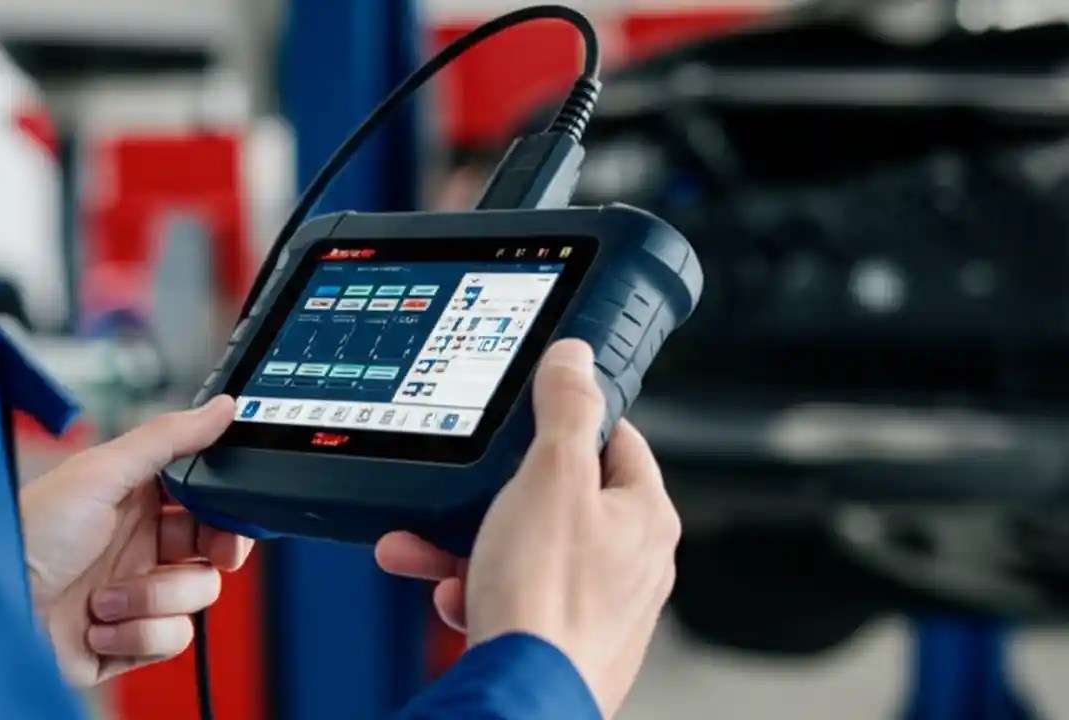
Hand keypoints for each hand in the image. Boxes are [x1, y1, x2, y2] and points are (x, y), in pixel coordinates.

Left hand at [20, 395, 253, 685]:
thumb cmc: (27, 534)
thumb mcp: (100, 473)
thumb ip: (168, 437)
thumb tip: (222, 407)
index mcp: (136, 500)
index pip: (204, 500)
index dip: (226, 508)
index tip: (234, 513)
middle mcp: (140, 546)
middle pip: (213, 549)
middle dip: (212, 555)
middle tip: (204, 554)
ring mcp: (136, 595)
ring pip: (197, 596)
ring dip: (153, 598)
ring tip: (107, 596)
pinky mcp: (129, 641)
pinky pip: (173, 638)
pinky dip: (138, 634)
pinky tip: (98, 625)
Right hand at [376, 340, 679, 717]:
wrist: (521, 698)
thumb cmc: (547, 600)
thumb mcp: (551, 478)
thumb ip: (566, 410)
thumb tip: (576, 359)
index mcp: (644, 515)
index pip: (615, 440)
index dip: (567, 420)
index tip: (530, 413)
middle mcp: (631, 562)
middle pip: (557, 498)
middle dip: (491, 494)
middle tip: (459, 491)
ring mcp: (597, 606)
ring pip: (525, 550)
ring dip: (468, 543)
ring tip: (424, 548)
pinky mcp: (561, 640)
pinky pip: (513, 595)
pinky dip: (476, 589)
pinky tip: (452, 595)